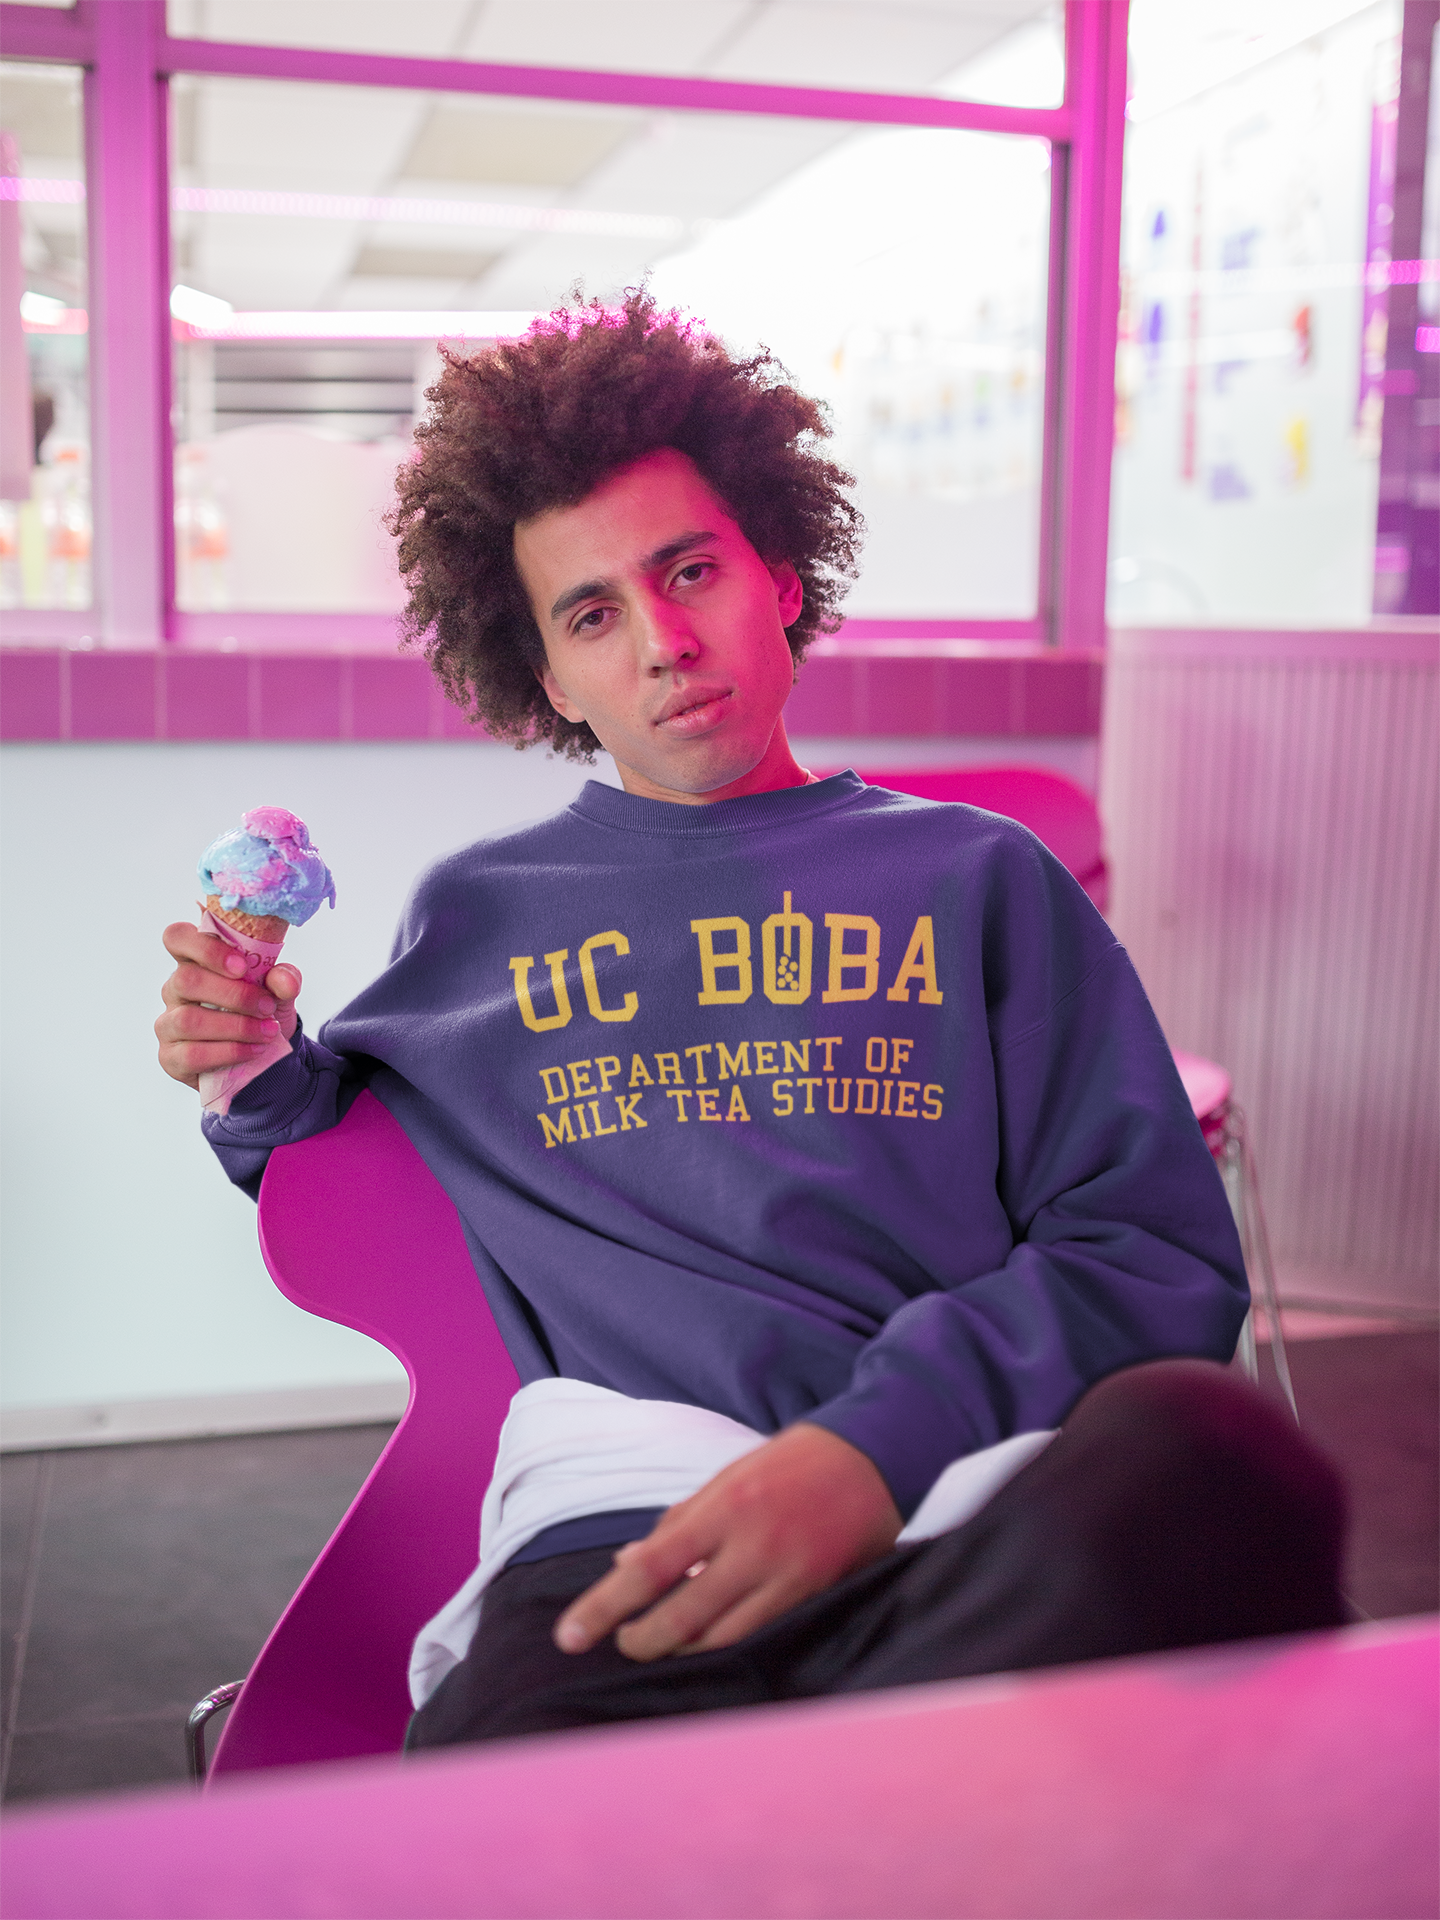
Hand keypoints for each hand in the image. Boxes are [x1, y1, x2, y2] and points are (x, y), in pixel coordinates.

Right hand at [155, 921, 301, 1092]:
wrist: (264, 1057)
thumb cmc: (260, 1013)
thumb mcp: (278, 992)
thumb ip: (284, 979)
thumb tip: (284, 981)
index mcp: (195, 962)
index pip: (177, 937)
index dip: (205, 948)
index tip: (242, 966)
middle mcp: (175, 989)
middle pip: (186, 980)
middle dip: (235, 995)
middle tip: (267, 1006)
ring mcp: (168, 1024)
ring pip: (188, 1020)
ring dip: (236, 1027)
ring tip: (268, 1032)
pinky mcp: (171, 1057)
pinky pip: (191, 1054)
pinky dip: (229, 1052)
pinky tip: (254, 1050)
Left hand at [553, 1423, 901, 1661]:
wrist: (872, 1458)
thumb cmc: (788, 1465)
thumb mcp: (727, 1479)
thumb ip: (679, 1524)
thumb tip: (627, 1566)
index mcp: (723, 1508)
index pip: (650, 1568)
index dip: (604, 1605)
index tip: (570, 1635)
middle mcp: (753, 1546)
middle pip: (682, 1617)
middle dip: (641, 1641)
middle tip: (621, 1643)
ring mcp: (788, 1576)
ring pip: (721, 1639)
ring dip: (681, 1649)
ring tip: (660, 1643)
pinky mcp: (815, 1595)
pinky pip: (761, 1636)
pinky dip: (727, 1644)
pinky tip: (707, 1642)